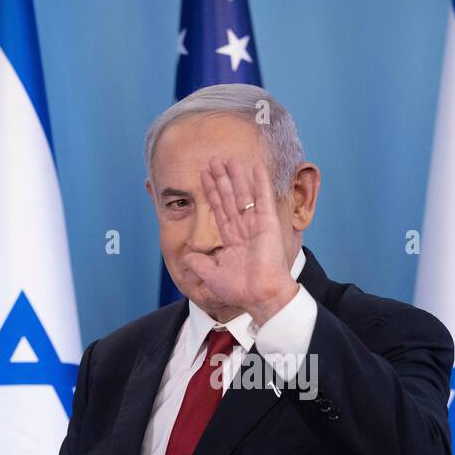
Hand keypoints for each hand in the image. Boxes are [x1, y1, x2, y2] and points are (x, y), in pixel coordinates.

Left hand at [190, 156, 298, 323]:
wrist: (261, 295)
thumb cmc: (240, 290)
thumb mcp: (212, 276)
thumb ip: (199, 264)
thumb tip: (186, 258)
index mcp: (232, 240)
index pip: (219, 210)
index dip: (211, 193)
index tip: (204, 176)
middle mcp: (243, 230)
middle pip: (229, 198)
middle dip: (221, 180)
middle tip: (213, 160)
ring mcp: (256, 225)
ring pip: (243, 195)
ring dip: (236, 177)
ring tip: (228, 159)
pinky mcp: (268, 223)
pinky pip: (264, 199)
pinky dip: (261, 182)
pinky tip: (257, 167)